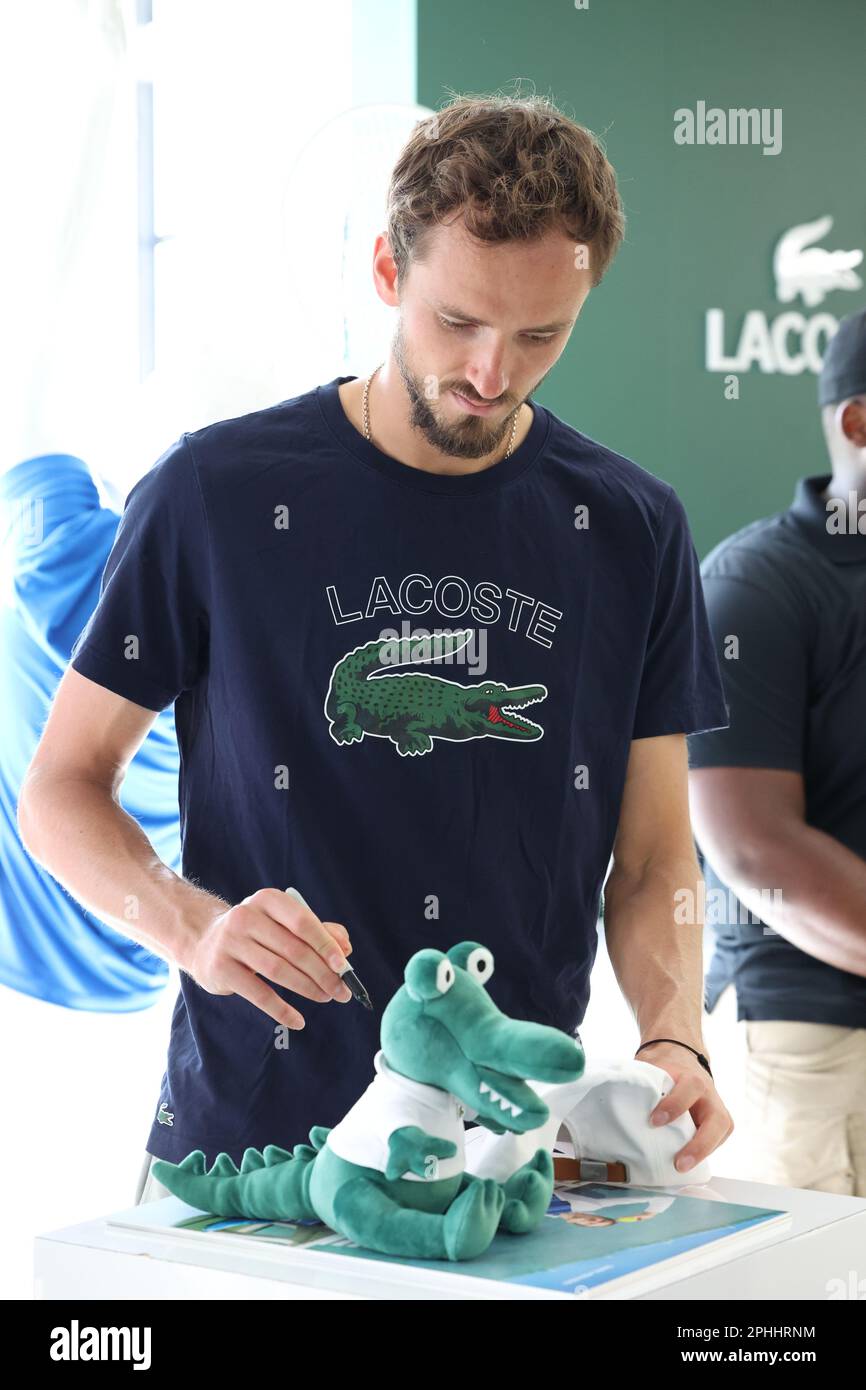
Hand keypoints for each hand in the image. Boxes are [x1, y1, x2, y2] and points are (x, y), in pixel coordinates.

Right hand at [186, 887, 353, 1029]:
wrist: (204, 941)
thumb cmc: (256, 932)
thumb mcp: (283, 923)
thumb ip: (317, 931)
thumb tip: (345, 948)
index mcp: (268, 900)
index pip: (302, 921)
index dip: (325, 945)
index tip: (344, 965)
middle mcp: (246, 917)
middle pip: (293, 949)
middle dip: (322, 973)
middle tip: (341, 991)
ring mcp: (230, 943)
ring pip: (278, 970)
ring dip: (307, 988)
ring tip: (325, 998)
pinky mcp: (221, 969)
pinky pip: (258, 993)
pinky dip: (281, 1010)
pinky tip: (298, 1020)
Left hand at [636, 1041, 733, 1173]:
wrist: (682, 1058)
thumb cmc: (665, 1067)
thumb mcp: (654, 1068)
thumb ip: (642, 1083)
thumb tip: (615, 1099)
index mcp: (691, 1077)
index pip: (690, 1089)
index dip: (674, 1105)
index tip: (654, 1120)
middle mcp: (709, 1095)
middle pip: (717, 1120)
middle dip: (699, 1143)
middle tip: (679, 1162)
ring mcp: (717, 1110)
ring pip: (722, 1132)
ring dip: (704, 1153)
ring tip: (682, 1169)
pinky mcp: (719, 1125)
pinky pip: (716, 1141)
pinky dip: (703, 1154)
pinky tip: (685, 1164)